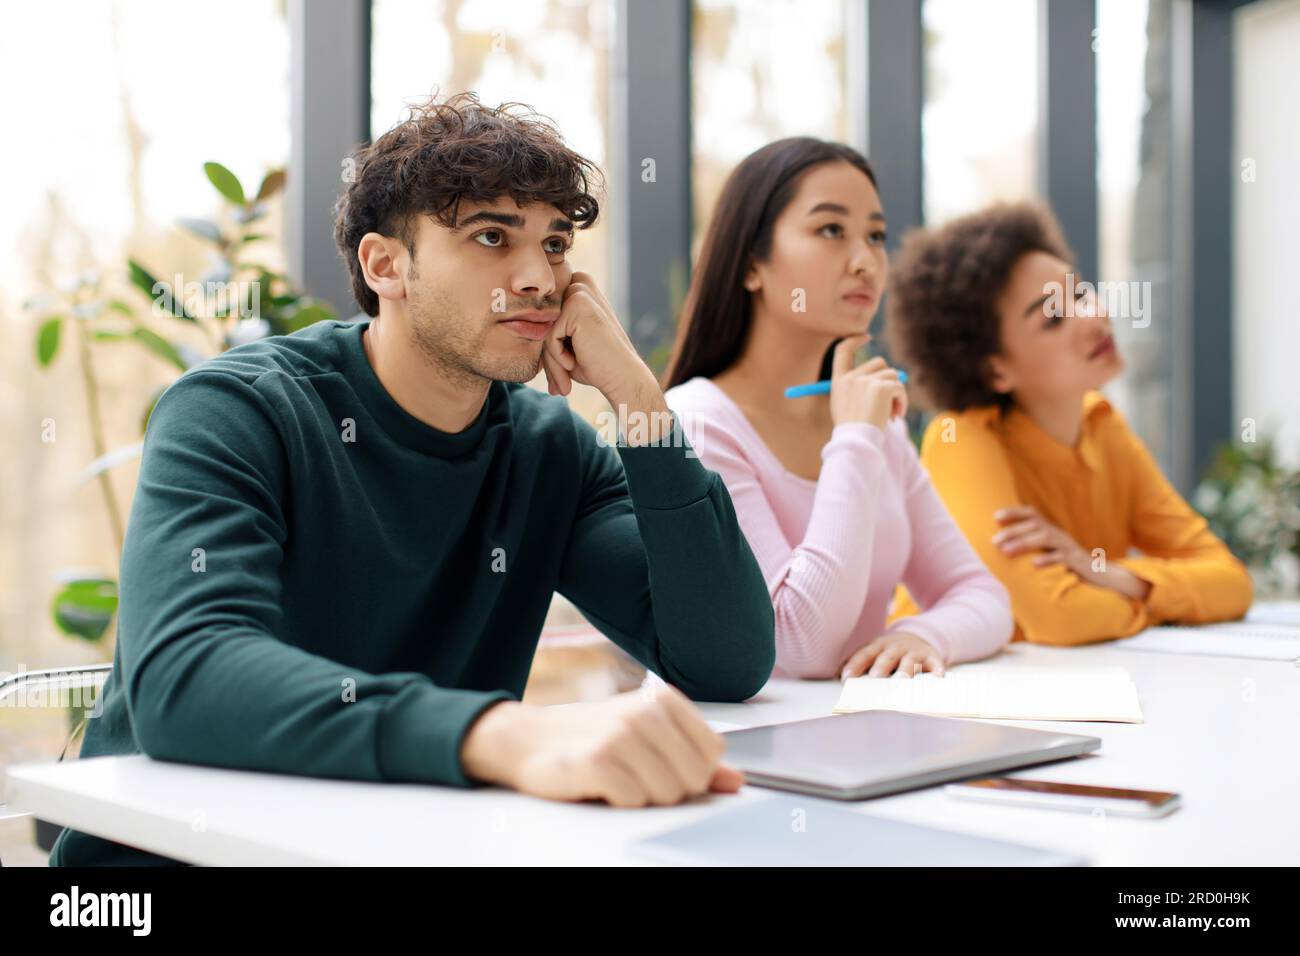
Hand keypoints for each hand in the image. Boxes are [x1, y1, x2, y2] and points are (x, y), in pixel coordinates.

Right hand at [460, 684, 743, 807]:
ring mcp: (622, 734)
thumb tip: (735, 781)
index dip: (691, 771)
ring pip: (668, 794)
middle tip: (636, 774)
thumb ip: (693, 758)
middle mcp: (645, 711)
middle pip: (694, 778)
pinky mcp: (599, 760)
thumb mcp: (646, 739)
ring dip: (642, 797)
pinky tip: (600, 784)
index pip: (712, 753)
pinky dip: (618, 801)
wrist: (528, 740)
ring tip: (618, 778)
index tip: (663, 765)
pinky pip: (634, 800)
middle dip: (669, 788)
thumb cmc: (590, 738)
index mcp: (663, 699)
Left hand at [541, 271, 654, 403]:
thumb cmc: (595, 364)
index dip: (546, 349)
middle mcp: (580, 282)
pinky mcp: (577, 305)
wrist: (622, 377)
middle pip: (542, 321)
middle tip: (558, 385)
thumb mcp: (566, 342)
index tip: (555, 376)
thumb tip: (511, 323)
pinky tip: (575, 362)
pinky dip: (558, 357)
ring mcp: (580, 291)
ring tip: (564, 381)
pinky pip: (548, 337)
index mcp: (578, 286)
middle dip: (548, 356)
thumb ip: (546, 328)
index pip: (543, 315)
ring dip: (552, 361)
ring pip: (544, 330)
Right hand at [827, 334, 907, 429]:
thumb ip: (860, 388)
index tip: (866, 337)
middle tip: (890, 401)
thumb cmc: (853, 430)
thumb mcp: (847, 406)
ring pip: (893, 375)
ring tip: (892, 413)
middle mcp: (852, 377)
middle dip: (887, 379)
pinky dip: (902, 402)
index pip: (843, 350)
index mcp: (839, 381)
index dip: (854, 340)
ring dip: (897, 393)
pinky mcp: (882, 387)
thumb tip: (888, 378)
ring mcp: (866, 381)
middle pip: (878, 363)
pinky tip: (896, 416)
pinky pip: (899, 388)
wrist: (857, 442)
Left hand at [840, 632, 943, 678]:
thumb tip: (836, 676)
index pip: (864, 655)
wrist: (917, 637)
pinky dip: (936, 671)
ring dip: (905, 670)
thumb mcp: (874, 652)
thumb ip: (858, 663)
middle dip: (880, 667)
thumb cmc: (889, 652)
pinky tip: (936, 678)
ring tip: (902, 681)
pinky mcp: (932, 657)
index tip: (846, 678)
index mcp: (878, 646)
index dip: (855, 665)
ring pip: (909, 661)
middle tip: (875, 678)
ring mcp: (914, 652)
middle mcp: (896, 647)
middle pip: (887, 656)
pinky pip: (935, 664)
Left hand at [992, 505, 1089, 571]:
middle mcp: (1059, 534)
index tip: (995, 517)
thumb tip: (1002, 547)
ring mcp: (1068, 546)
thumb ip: (1032, 546)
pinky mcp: (1076, 560)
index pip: (1032, 514)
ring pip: (1045, 538)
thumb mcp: (1049, 552)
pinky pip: (1062, 557)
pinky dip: (1048, 560)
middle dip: (1013, 531)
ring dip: (1023, 543)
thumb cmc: (1068, 564)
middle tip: (994, 541)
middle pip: (1035, 525)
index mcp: (1051, 530)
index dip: (1015, 513)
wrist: (1101, 575)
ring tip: (1006, 551)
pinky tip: (1034, 564)